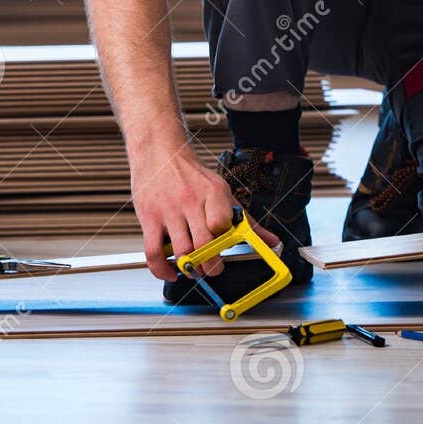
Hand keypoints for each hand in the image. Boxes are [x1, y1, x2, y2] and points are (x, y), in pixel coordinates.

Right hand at [130, 146, 278, 280]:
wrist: (159, 151)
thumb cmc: (193, 176)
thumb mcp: (222, 191)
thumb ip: (246, 220)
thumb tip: (273, 243)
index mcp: (214, 192)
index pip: (222, 224)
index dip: (225, 241)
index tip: (226, 249)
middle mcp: (191, 201)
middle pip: (204, 244)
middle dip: (211, 265)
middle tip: (212, 268)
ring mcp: (168, 210)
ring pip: (181, 251)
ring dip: (190, 268)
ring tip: (194, 268)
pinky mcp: (149, 218)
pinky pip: (154, 253)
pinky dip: (162, 269)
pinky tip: (171, 272)